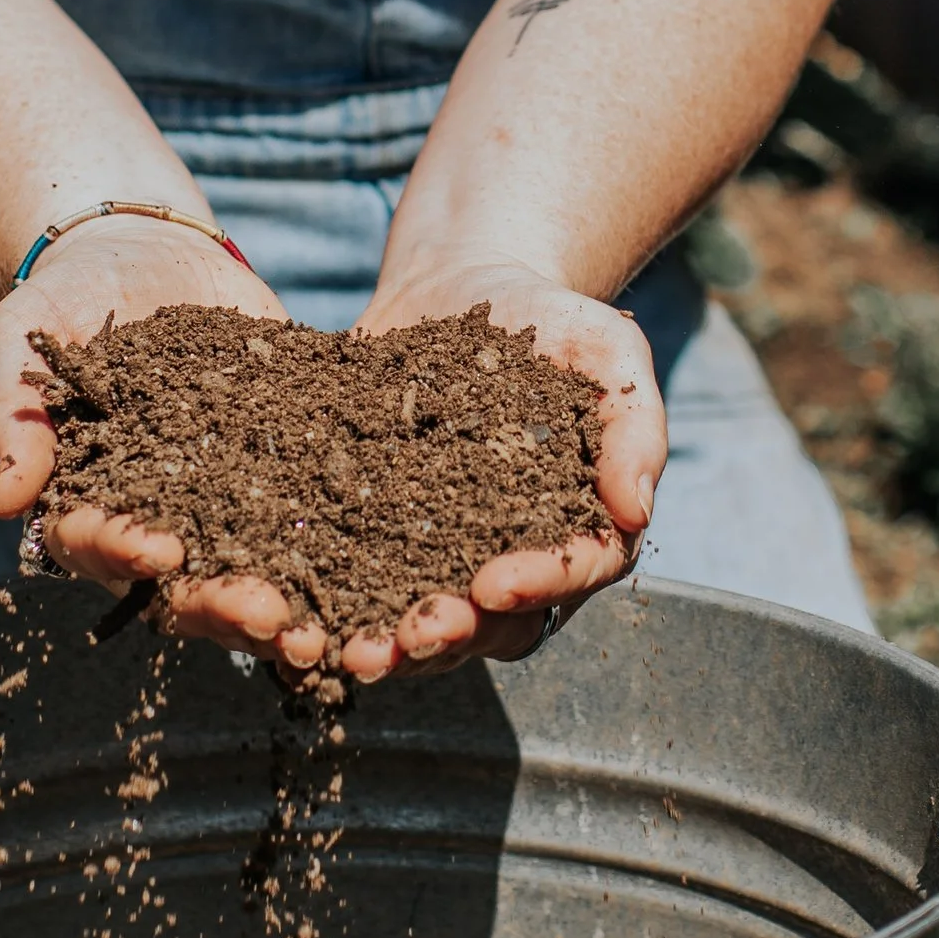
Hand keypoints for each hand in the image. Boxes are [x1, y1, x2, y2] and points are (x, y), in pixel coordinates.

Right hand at [0, 219, 321, 659]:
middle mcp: (168, 529)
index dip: (129, 556)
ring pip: (269, 574)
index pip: (105, 553)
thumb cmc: (60, 302)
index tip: (160, 550)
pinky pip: (329, 516)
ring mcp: (237, 508)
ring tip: (335, 629)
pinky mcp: (296, 472)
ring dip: (302, 606)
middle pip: (194, 588)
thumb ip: (12, 418)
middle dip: (231, 608)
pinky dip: (360, 543)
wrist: (141, 252)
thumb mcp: (21, 345)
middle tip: (270, 619)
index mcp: (93, 513)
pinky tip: (400, 552)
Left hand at [344, 256, 665, 681]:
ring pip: (429, 626)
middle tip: (413, 635)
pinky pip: (363, 590)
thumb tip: (638, 513)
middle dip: (455, 634)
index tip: (494, 585)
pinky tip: (300, 616)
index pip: (573, 573)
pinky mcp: (382, 544)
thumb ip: (635, 427)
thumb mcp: (608, 352)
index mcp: (583, 527)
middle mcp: (520, 562)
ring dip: (392, 646)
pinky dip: (336, 612)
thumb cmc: (552, 321)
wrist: (460, 286)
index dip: (537, 585)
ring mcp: (448, 560)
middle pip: (497, 623)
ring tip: (351, 651)